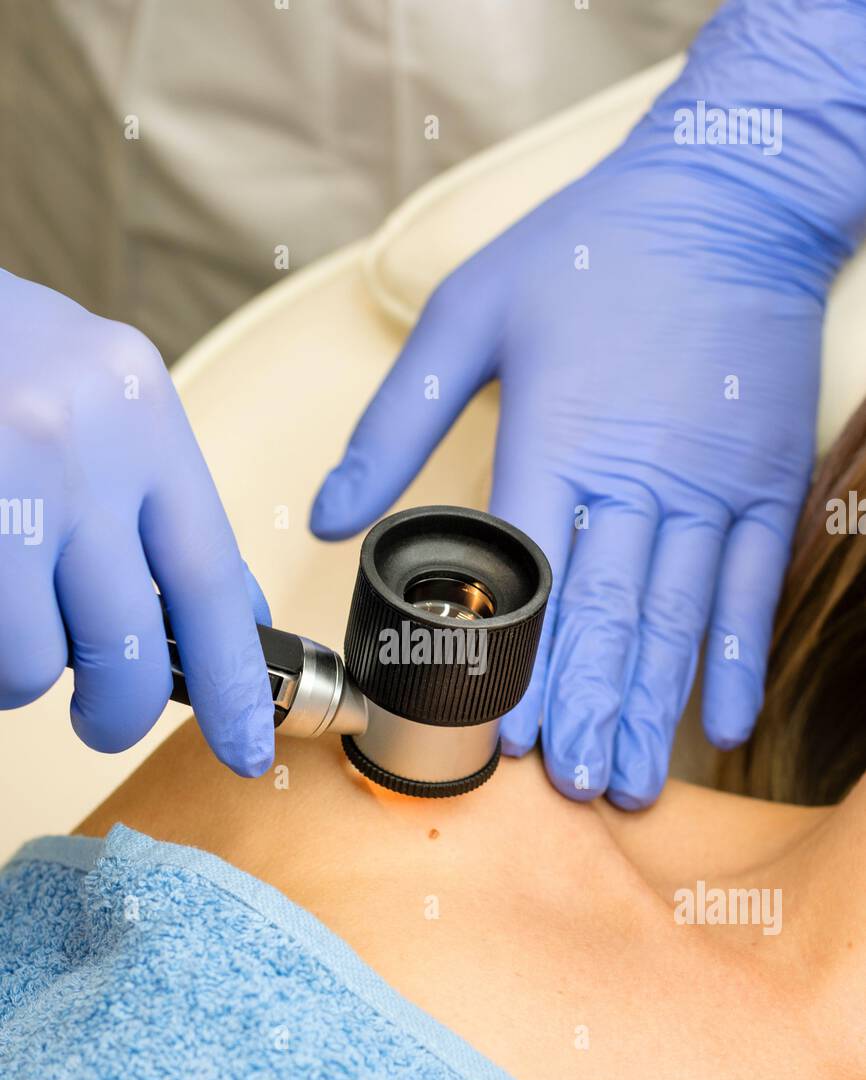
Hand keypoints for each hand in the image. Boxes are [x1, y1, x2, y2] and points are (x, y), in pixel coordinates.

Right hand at [0, 270, 273, 774]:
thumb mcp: (92, 399)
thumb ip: (152, 500)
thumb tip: (228, 609)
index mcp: (138, 409)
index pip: (213, 577)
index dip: (237, 681)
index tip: (248, 744)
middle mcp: (77, 443)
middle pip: (131, 648)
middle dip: (116, 708)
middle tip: (98, 714)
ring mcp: (3, 481)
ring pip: (35, 660)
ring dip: (20, 670)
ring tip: (8, 616)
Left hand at [311, 0, 865, 805]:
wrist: (727, 196)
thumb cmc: (589, 249)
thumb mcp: (469, 311)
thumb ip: (395, 422)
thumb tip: (325, 516)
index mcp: (556, 434)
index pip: (528, 575)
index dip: (513, 665)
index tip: (500, 739)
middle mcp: (637, 472)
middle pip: (603, 615)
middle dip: (583, 710)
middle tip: (568, 786)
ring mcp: (708, 482)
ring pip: (673, 617)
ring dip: (650, 706)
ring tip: (627, 781)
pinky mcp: (762, 480)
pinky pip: (749, 585)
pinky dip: (736, 658)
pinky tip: (725, 725)